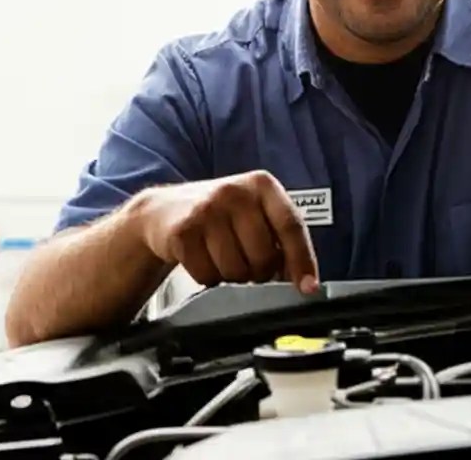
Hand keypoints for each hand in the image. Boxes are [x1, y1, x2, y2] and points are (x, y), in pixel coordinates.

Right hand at [135, 170, 319, 293]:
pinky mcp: (183, 231)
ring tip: (221, 257)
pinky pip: (207, 275)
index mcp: (261, 185)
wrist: (163, 210)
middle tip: (247, 263)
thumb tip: (304, 279)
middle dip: (259, 271)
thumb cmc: (218, 214)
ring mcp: (207, 210)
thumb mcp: (253, 210)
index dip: (302, 259)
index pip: (291, 225)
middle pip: (264, 256)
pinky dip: (207, 277)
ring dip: (231, 275)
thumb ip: (279, 235)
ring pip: (236, 270)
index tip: (307, 287)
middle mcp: (235, 192)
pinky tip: (202, 259)